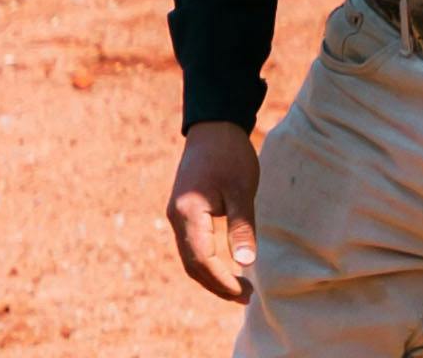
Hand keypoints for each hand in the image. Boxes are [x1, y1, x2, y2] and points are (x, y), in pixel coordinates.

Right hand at [168, 121, 258, 303]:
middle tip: (245, 296)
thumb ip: (241, 226)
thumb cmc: (230, 155)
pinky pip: (192, 245)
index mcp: (187, 215)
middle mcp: (176, 219)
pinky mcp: (183, 212)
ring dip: (211, 275)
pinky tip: (226, 265)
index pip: (201, 261)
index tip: (245, 293)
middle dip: (217, 284)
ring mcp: (177, 216)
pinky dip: (207, 260)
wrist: (213, 127)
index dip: (222, 281)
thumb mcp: (241, 190)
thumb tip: (247, 262)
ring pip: (190, 256)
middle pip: (192, 265)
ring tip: (238, 286)